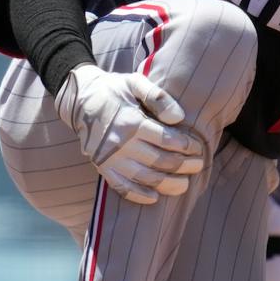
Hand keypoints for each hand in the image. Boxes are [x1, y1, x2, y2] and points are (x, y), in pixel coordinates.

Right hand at [53, 63, 206, 205]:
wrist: (80, 100)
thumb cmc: (114, 90)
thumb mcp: (135, 82)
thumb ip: (158, 97)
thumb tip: (179, 118)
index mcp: (131, 122)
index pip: (166, 140)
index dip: (187, 146)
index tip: (198, 148)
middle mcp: (120, 143)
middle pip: (159, 161)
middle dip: (184, 166)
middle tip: (199, 165)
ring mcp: (110, 158)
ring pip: (144, 178)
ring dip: (168, 184)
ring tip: (185, 185)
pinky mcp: (102, 167)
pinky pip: (121, 187)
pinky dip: (139, 195)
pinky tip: (155, 197)